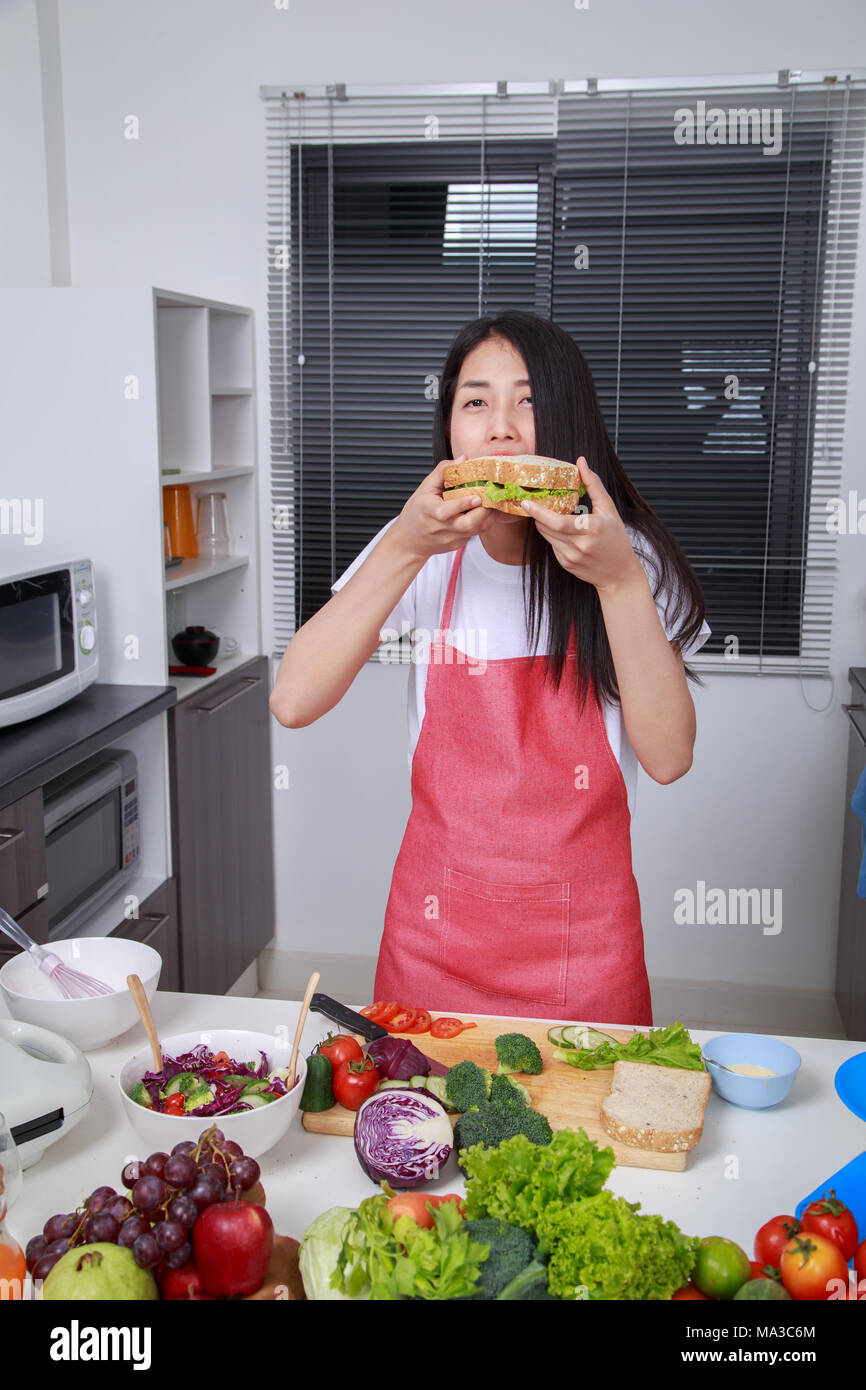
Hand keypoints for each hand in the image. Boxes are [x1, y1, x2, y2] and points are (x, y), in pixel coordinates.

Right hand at [392, 457, 497, 560]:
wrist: (410, 541)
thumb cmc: (417, 512)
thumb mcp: (424, 488)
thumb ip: (443, 472)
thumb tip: (463, 459)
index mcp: (429, 511)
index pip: (445, 511)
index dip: (462, 504)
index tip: (476, 497)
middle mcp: (440, 527)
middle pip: (467, 524)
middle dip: (485, 510)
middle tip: (492, 495)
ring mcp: (451, 538)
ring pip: (477, 530)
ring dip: (489, 515)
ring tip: (493, 500)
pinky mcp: (459, 543)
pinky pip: (476, 533)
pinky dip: (484, 520)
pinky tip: (486, 510)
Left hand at [520, 457, 644, 593]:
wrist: (619, 572)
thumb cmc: (616, 539)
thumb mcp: (609, 509)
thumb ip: (593, 484)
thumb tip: (581, 462)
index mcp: (592, 529)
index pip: (558, 521)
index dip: (539, 512)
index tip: (527, 502)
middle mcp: (580, 545)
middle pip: (547, 528)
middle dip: (538, 515)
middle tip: (532, 502)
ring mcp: (571, 557)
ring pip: (547, 536)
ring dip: (542, 523)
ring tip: (546, 513)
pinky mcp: (566, 564)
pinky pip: (552, 545)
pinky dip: (552, 535)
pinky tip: (561, 531)